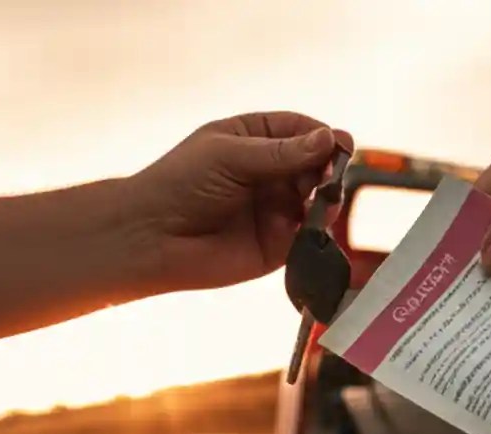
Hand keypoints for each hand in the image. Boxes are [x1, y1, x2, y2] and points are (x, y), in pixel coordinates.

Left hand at [125, 111, 353, 292]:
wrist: (151, 237)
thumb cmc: (180, 184)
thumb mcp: (230, 155)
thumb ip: (281, 152)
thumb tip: (331, 139)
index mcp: (255, 138)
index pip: (303, 130)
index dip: (324, 136)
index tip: (339, 143)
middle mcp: (270, 173)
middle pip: (317, 164)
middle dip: (327, 167)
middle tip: (326, 176)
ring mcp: (277, 209)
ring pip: (319, 199)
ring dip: (328, 197)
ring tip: (322, 199)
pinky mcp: (279, 246)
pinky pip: (311, 236)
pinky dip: (320, 230)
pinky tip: (317, 226)